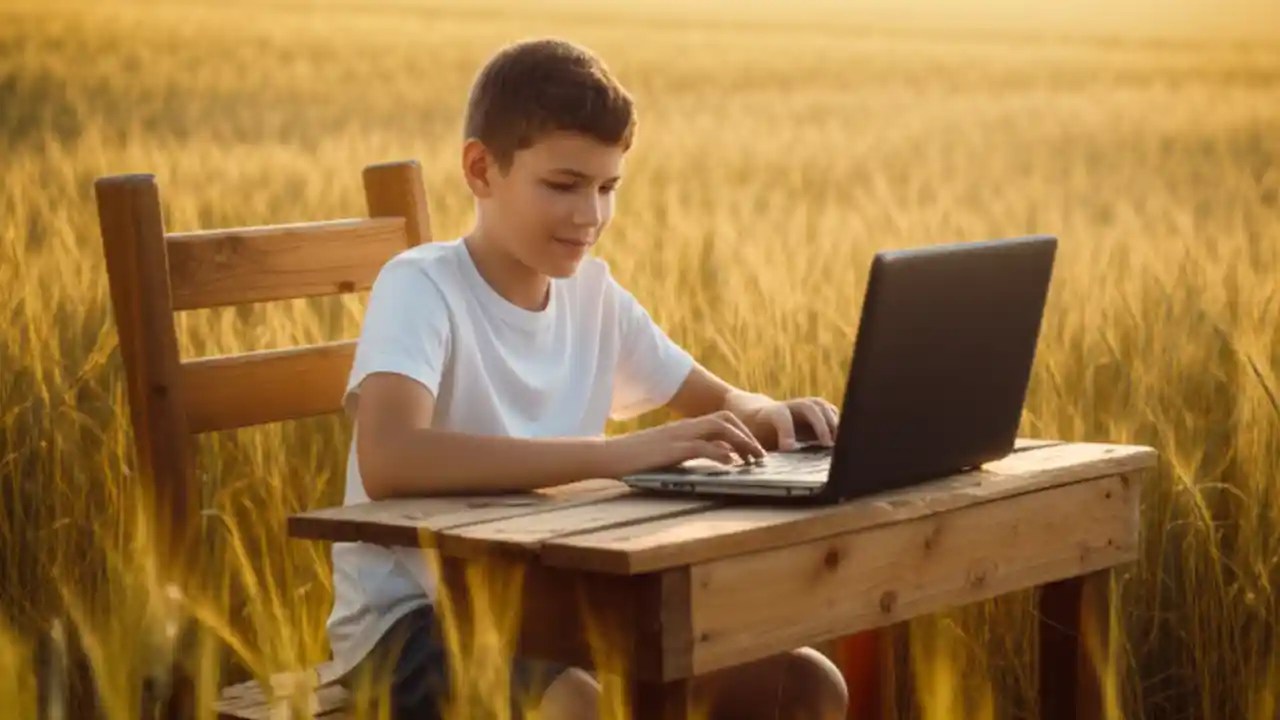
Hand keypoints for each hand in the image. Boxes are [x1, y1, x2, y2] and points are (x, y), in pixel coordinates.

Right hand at [604, 411, 767, 475]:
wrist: (608, 456)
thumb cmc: (634, 460)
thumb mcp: (667, 454)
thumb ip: (690, 453)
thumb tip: (719, 459)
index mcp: (684, 427)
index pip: (720, 419)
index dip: (741, 431)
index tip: (753, 449)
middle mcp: (685, 427)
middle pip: (725, 419)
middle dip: (747, 435)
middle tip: (760, 455)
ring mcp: (678, 436)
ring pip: (719, 429)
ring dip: (741, 442)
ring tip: (753, 460)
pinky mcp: (672, 449)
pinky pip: (703, 447)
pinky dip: (721, 454)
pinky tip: (731, 465)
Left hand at [728, 394, 839, 450]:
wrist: (753, 412)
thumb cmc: (752, 432)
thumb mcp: (750, 441)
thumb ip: (759, 451)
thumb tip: (767, 472)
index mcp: (769, 413)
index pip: (781, 416)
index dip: (787, 431)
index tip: (789, 449)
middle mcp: (789, 406)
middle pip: (809, 407)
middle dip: (820, 424)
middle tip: (828, 445)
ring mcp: (802, 405)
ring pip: (821, 407)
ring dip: (833, 423)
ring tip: (839, 444)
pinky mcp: (813, 409)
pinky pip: (829, 411)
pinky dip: (837, 422)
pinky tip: (842, 439)